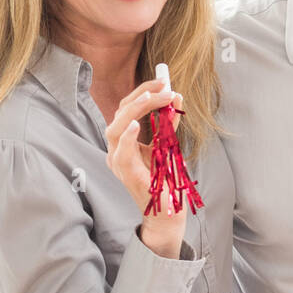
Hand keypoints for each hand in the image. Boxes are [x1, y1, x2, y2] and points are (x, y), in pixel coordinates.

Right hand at [104, 79, 185, 257]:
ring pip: (116, 129)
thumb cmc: (165, 180)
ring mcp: (118, 162)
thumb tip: (175, 96)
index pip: (128, 109)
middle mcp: (117, 149)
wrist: (168, 211)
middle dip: (142, 96)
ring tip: (154, 97)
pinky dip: (127, 137)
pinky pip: (121, 153)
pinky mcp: (125, 174)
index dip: (144, 92)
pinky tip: (136, 125)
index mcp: (124, 141)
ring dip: (136, 110)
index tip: (163, 81)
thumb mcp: (168, 144)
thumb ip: (168, 123)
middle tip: (164, 86)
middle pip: (121, 113)